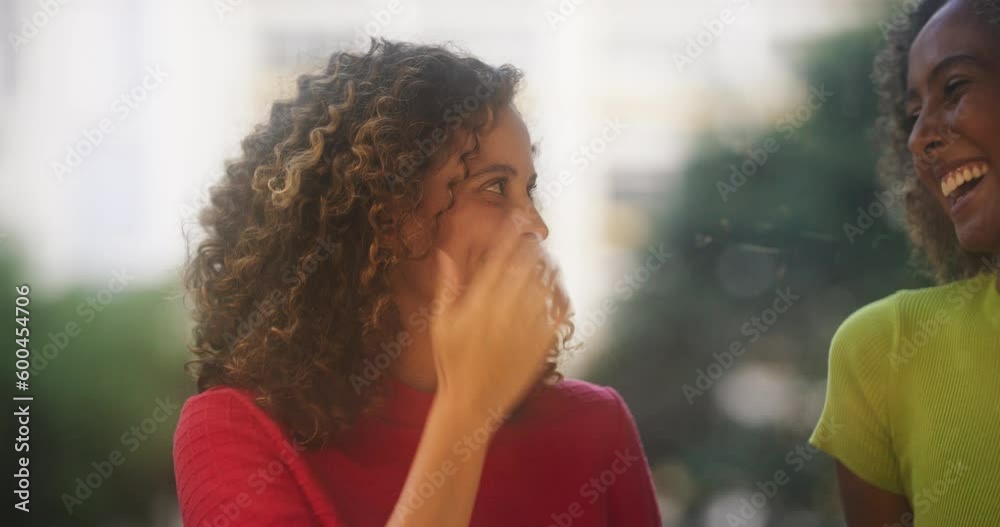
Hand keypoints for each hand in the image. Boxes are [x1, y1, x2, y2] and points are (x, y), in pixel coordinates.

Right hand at [429, 221, 569, 418]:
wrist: (471, 404)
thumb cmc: (452, 363)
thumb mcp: (441, 323)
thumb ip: (447, 285)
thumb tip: (444, 252)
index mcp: (479, 302)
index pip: (500, 257)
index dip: (510, 235)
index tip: (516, 220)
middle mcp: (505, 311)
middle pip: (527, 266)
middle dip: (533, 247)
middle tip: (535, 238)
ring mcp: (527, 328)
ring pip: (546, 285)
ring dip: (550, 267)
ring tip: (549, 260)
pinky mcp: (542, 345)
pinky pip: (559, 312)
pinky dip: (561, 296)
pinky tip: (559, 289)